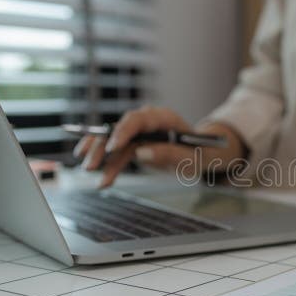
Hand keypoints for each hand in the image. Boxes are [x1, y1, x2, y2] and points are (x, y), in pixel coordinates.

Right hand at [72, 106, 244, 187]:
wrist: (204, 153)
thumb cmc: (202, 152)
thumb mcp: (194, 157)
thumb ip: (171, 154)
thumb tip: (141, 154)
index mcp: (164, 118)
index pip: (138, 119)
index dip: (122, 132)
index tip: (112, 148)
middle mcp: (148, 120)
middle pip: (119, 129)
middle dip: (102, 146)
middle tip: (91, 165)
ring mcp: (140, 131)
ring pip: (114, 141)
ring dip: (101, 158)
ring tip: (93, 175)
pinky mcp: (135, 143)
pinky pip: (118, 152)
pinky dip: (109, 164)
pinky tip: (100, 178)